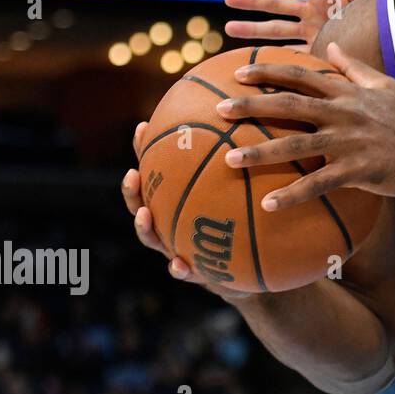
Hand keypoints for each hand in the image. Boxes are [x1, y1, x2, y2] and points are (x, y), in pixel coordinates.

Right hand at [121, 122, 251, 299]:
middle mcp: (175, 221)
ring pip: (153, 237)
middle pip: (144, 203)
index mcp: (184, 198)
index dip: (146, 150)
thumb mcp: (254, 188)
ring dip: (144, 227)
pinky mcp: (196, 272)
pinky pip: (184, 271)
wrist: (260, 264)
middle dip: (133, 190)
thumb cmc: (256, 218)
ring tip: (144, 216)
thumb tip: (263, 121)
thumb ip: (252, 163)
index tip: (143, 127)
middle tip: (131, 175)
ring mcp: (180, 247)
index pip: (160, 170)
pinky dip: (178, 269)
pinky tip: (178, 264)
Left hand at [216, 42, 394, 208]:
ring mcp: (350, 143)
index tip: (237, 72)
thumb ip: (354, 68)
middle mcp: (344, 114)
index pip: (301, 75)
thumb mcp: (385, 86)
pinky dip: (293, 195)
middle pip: (289, 105)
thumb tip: (331, 48)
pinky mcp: (358, 171)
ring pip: (297, 145)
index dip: (268, 71)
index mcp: (347, 93)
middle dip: (252, 106)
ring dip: (261, 152)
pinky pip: (319, 184)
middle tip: (218, 109)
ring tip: (230, 158)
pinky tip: (268, 204)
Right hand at [224, 0, 372, 52]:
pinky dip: (273, 54)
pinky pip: (290, 51)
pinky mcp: (318, 50)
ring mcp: (314, 31)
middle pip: (277, 3)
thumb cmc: (383, 12)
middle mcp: (314, 10)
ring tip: (229, 28)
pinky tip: (253, 56)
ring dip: (253, 29)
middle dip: (252, 1)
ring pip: (277, 29)